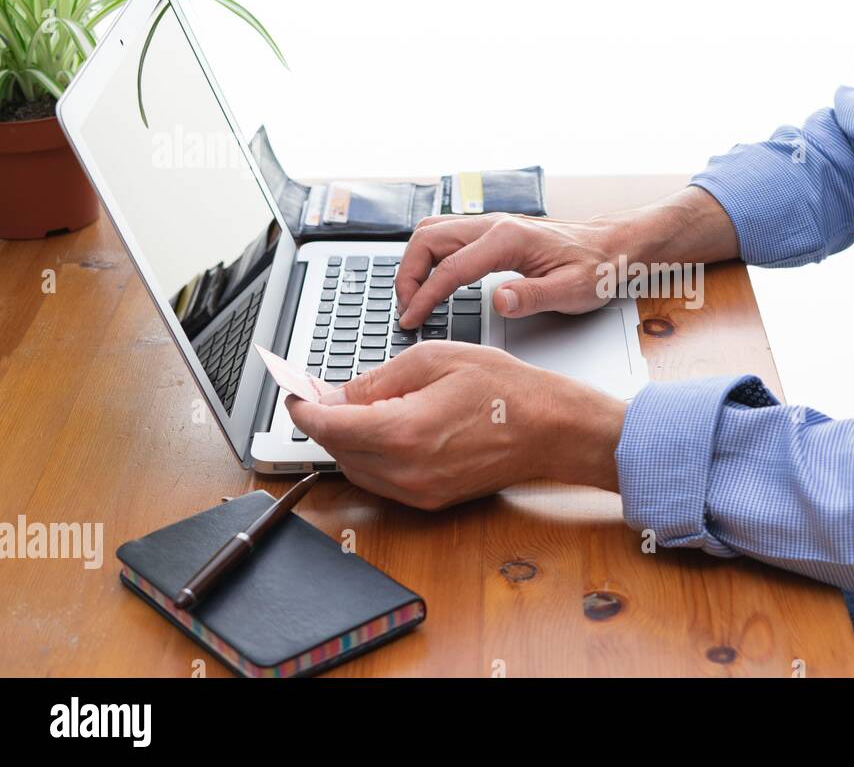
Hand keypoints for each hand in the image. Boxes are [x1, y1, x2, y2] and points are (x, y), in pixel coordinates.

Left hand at [285, 342, 625, 510]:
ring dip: (344, 439)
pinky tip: (381, 429)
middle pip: (334, 448)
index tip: (293, 390)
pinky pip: (380, 480)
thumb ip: (378, 378)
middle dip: (322, 419)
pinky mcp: (429, 499)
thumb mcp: (436, 360)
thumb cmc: (506, 391)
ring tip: (353, 406)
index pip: (325, 424)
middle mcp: (404, 470)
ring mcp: (417, 491)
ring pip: (353, 468)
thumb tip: (338, 392)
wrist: (553, 430)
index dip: (301, 405)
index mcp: (401, 431)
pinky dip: (369, 455)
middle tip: (320, 391)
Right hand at [393, 187, 741, 330]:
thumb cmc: (600, 268)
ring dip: (416, 263)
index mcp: (508, 239)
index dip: (424, 296)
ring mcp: (493, 227)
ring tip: (413, 298)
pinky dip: (431, 258)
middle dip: (408, 273)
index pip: (450, 268)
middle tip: (405, 308)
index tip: (411, 319)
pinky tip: (434, 282)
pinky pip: (449, 239)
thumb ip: (533, 296)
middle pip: (428, 239)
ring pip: (434, 233)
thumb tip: (499, 300)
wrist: (618, 246)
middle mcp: (495, 226)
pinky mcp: (496, 234)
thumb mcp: (573, 290)